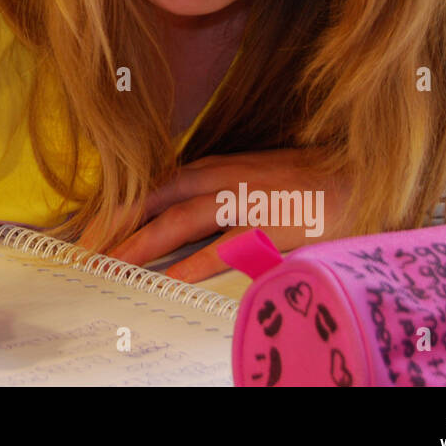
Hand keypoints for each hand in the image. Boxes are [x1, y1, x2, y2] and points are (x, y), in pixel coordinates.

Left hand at [94, 149, 347, 283]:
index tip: (86, 227)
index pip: (152, 184)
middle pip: (154, 199)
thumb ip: (213, 190)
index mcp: (214, 165)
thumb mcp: (250, 175)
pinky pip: (224, 248)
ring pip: (179, 221)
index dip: (117, 205)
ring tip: (111, 265)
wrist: (362, 175)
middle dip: (114, 224)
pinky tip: (169, 280)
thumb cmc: (306, 179)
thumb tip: (175, 214)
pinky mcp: (270, 225)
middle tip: (83, 250)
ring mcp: (245, 200)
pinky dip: (192, 265)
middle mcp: (222, 177)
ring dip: (141, 243)